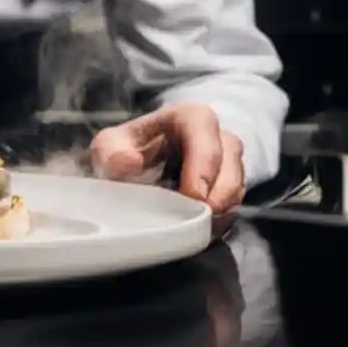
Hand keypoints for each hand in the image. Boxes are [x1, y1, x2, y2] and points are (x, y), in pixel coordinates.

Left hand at [90, 103, 245, 213]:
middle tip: (202, 217)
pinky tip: (202, 229)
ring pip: (236, 182)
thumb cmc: (127, 152)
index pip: (202, 125)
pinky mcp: (229, 188)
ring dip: (222, 207)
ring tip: (200, 227)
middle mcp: (213, 135)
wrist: (136, 170)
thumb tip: (128, 162)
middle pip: (229, 156)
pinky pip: (235, 204)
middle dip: (219, 190)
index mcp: (185, 117)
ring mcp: (226, 161)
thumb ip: (112, 151)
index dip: (203, 160)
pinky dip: (221, 219)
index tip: (193, 194)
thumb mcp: (111, 147)